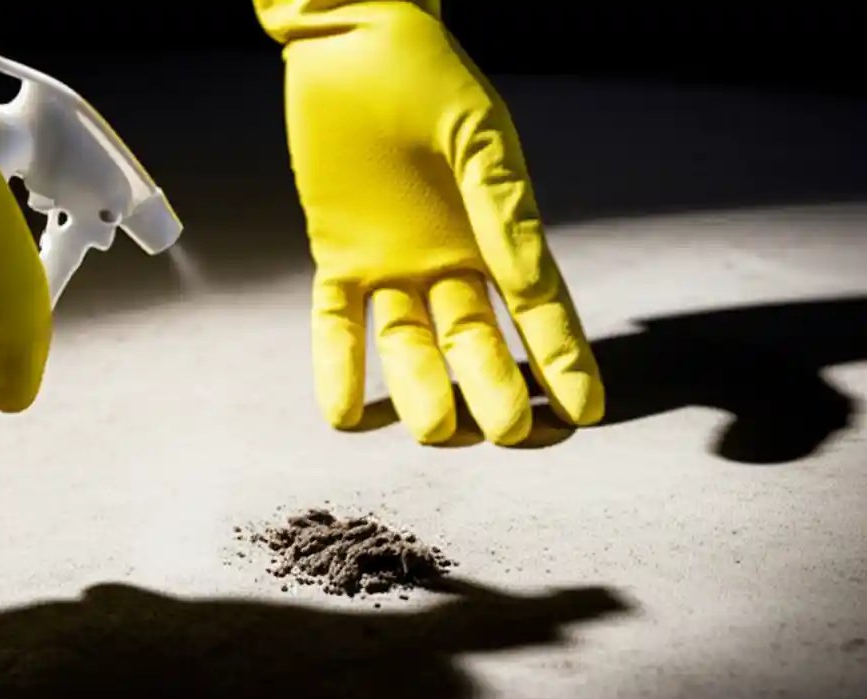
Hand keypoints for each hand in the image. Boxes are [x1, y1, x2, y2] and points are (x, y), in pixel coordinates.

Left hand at [277, 3, 603, 444]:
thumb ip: (502, 209)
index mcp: (497, 234)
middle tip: (509, 429)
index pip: (539, 311)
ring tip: (436, 427)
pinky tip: (342, 414)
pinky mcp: (338, 254)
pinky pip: (336, 322)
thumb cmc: (429, 76)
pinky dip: (337, 365)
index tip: (587, 415)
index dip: (564, 361)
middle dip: (494, 389)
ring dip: (421, 391)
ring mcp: (394, 264)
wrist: (352, 43)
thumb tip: (531, 282)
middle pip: (476, 344)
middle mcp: (450, 261)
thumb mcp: (477, 138)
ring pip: (410, 347)